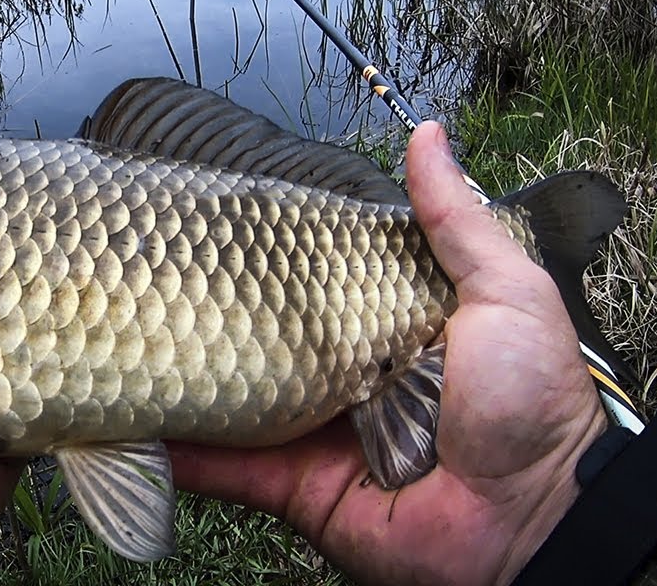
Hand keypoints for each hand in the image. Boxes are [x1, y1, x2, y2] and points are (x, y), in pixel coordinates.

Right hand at [167, 122, 607, 585]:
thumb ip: (455, 221)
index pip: (313, 287)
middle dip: (211, 316)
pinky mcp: (293, 489)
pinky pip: (226, 468)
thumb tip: (428, 132)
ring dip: (181, 378)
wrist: (535, 523)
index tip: (215, 222)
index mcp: (385, 331)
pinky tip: (129, 422)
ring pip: (231, 400)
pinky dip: (179, 452)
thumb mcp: (505, 293)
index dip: (269, 259)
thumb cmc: (531, 401)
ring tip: (121, 340)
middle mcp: (342, 379)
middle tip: (148, 276)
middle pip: (264, 341)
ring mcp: (312, 435)